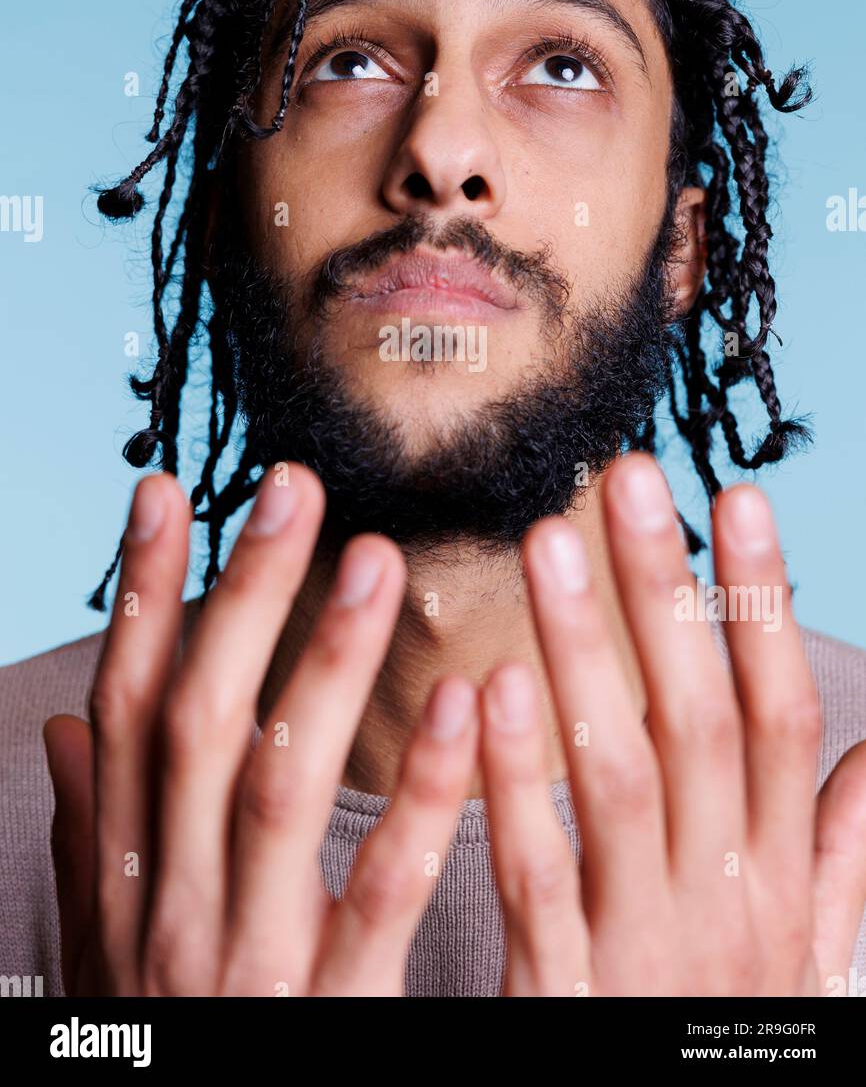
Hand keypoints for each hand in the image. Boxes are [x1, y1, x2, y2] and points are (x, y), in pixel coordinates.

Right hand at [43, 465, 478, 995]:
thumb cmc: (166, 1042)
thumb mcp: (102, 947)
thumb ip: (90, 831)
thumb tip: (66, 724)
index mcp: (129, 874)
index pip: (130, 709)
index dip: (145, 598)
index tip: (165, 493)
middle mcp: (173, 901)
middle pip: (200, 724)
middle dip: (241, 598)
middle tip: (291, 487)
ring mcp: (245, 956)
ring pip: (280, 787)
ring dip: (326, 666)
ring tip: (378, 560)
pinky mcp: (329, 1009)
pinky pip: (377, 892)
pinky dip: (418, 795)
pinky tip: (463, 705)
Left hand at [479, 451, 865, 996]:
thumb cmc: (726, 1039)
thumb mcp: (804, 960)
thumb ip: (835, 859)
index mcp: (775, 878)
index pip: (780, 714)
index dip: (764, 602)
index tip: (735, 496)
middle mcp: (722, 897)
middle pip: (701, 719)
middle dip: (667, 592)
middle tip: (624, 475)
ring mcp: (645, 946)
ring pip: (617, 775)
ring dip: (585, 653)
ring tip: (546, 541)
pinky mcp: (563, 992)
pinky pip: (536, 876)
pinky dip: (515, 783)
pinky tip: (485, 688)